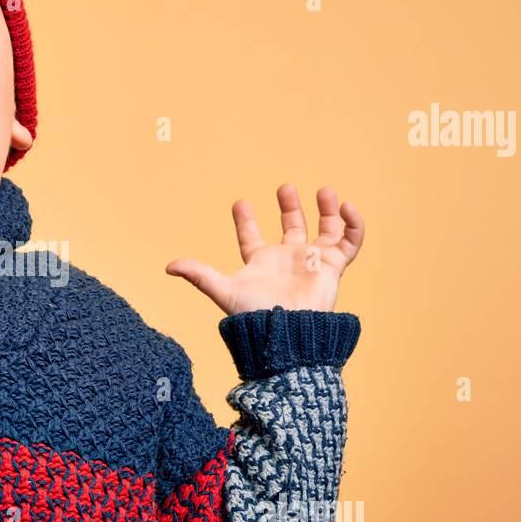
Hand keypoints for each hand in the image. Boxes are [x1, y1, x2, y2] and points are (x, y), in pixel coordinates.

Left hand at [166, 184, 364, 314]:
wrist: (288, 333)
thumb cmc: (255, 315)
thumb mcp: (223, 291)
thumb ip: (198, 275)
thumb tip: (168, 266)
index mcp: (260, 264)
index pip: (251, 237)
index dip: (245, 221)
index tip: (240, 203)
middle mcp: (287, 260)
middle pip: (291, 228)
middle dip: (289, 207)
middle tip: (284, 188)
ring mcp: (312, 262)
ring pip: (325, 230)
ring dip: (326, 210)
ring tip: (324, 191)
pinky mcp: (333, 267)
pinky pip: (350, 241)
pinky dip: (352, 224)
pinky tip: (346, 206)